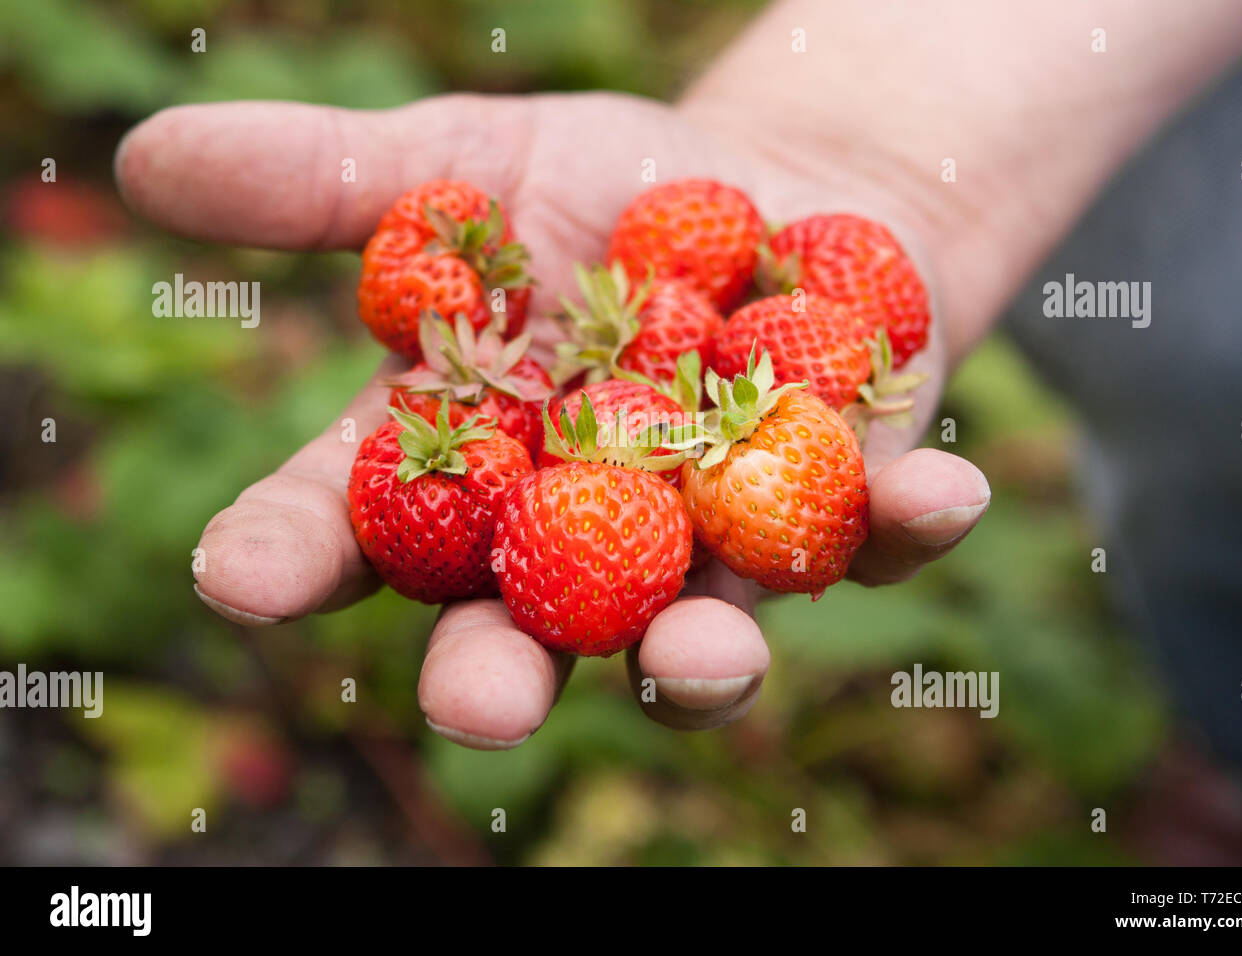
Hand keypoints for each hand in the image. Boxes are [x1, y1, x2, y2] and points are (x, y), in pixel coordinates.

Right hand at [115, 91, 990, 747]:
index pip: (364, 524)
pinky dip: (904, 521)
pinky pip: (874, 532)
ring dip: (700, 652)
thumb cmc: (609, 189)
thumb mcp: (471, 164)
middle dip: (500, 671)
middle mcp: (581, 535)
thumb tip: (144, 156)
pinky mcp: (844, 508)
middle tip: (479, 702)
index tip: (244, 577)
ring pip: (697, 625)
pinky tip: (940, 497)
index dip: (302, 553)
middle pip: (524, 627)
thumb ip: (329, 183)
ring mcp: (714, 537)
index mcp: (474, 468)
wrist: (781, 184)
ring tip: (701, 656)